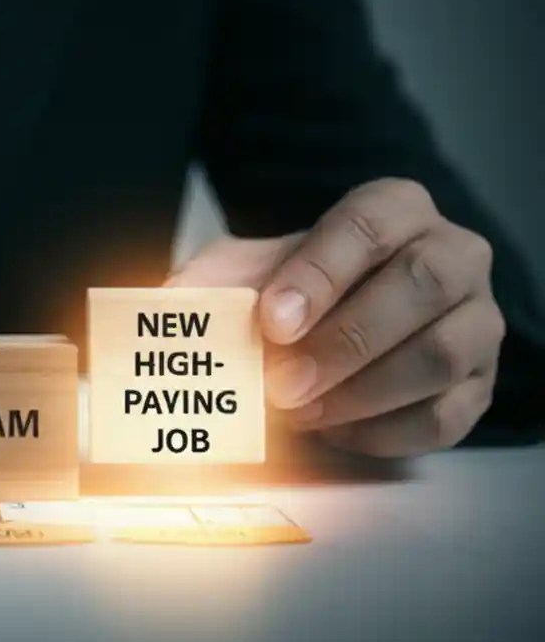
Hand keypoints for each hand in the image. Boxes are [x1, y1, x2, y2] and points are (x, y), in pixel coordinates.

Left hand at [168, 179, 504, 456]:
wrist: (340, 318)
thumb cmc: (296, 287)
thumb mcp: (245, 269)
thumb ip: (208, 281)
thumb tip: (162, 308)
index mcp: (396, 209)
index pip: (369, 225)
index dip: (320, 273)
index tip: (272, 319)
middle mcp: (453, 254)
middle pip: (420, 288)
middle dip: (343, 343)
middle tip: (282, 383)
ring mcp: (476, 320)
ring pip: (440, 356)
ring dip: (362, 393)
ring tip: (301, 411)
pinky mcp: (479, 383)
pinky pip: (445, 415)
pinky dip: (383, 433)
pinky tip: (336, 430)